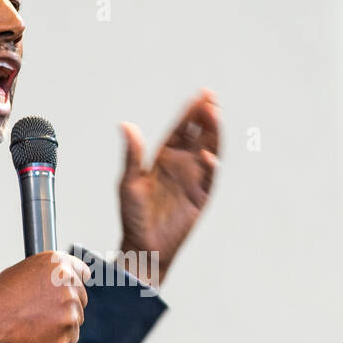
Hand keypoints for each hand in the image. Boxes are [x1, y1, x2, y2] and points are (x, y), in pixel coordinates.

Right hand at [0, 251, 91, 342]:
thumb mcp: (22, 272)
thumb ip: (47, 275)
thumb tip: (60, 281)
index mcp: (56, 263)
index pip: (82, 271)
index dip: (76, 282)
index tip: (74, 289)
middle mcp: (67, 282)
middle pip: (81, 297)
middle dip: (67, 306)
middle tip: (44, 313)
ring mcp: (69, 307)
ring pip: (76, 319)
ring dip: (61, 324)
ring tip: (35, 324)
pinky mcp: (66, 331)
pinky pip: (71, 338)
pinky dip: (58, 340)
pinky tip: (38, 336)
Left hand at [117, 88, 219, 287]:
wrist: (144, 246)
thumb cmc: (133, 216)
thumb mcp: (129, 182)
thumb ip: (132, 155)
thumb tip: (126, 125)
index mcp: (163, 158)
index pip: (180, 130)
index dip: (190, 113)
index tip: (200, 95)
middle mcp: (180, 166)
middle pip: (198, 136)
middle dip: (205, 117)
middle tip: (211, 99)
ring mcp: (192, 180)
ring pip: (208, 151)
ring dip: (213, 135)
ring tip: (216, 116)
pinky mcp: (200, 197)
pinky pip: (209, 179)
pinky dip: (210, 167)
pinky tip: (208, 155)